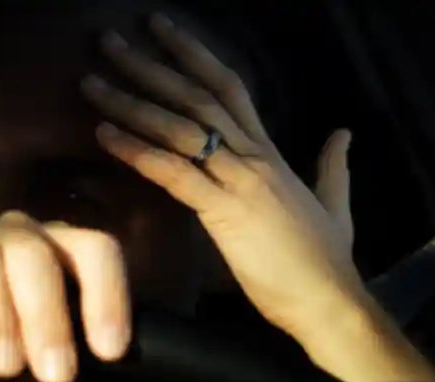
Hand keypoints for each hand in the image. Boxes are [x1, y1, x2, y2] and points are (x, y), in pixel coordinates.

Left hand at [82, 13, 366, 343]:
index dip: (193, 56)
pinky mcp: (226, 213)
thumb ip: (334, 166)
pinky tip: (105, 135)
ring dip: (132, 102)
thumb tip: (343, 134)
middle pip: (197, 97)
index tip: (161, 28)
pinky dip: (138, 150)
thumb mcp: (334, 204)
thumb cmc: (325, 262)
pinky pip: (175, 173)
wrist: (329, 301)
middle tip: (108, 40)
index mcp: (272, 154)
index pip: (229, 89)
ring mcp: (241, 182)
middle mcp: (254, 158)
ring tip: (91, 82)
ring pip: (181, 128)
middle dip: (151, 66)